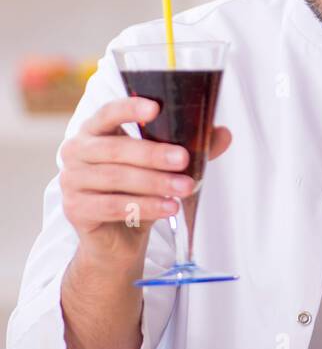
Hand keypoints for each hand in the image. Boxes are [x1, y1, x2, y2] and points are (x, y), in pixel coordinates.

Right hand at [59, 97, 232, 267]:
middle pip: (116, 148)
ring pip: (117, 178)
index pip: (108, 112)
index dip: (130, 108)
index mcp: (95, 130)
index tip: (156, 108)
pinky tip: (168, 208)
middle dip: (154, 154)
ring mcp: (71, 180)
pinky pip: (113, 205)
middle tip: (184, 160)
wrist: (116, 241)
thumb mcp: (162, 169)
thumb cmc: (137, 193)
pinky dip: (144, 206)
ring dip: (155, 183)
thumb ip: (188, 148)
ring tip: (185, 188)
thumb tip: (223, 134)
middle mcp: (76, 151)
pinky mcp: (75, 209)